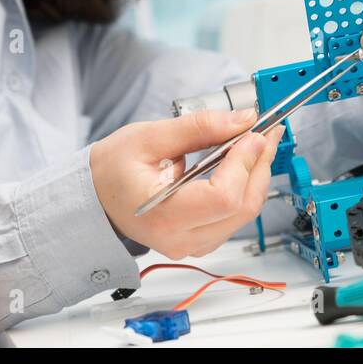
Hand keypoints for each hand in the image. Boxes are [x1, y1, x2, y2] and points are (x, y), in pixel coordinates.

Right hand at [91, 109, 284, 259]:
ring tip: (258, 144)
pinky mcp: (199, 239)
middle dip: (259, 165)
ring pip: (243, 215)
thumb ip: (198, 128)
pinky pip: (234, 218)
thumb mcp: (149, 137)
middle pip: (240, 208)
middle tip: (266, 132)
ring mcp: (191, 243)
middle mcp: (179, 238)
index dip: (244, 164)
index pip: (222, 198)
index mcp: (163, 215)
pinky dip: (246, 189)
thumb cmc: (112, 169)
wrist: (96, 195)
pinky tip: (246, 164)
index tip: (253, 134)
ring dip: (257, 177)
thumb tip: (241, 120)